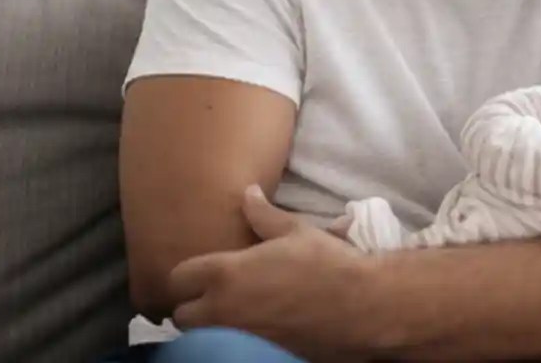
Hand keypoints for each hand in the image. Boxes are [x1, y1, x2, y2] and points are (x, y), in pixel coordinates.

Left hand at [169, 186, 375, 361]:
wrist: (362, 307)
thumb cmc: (328, 263)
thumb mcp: (297, 232)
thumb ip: (264, 215)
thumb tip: (247, 194)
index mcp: (226, 274)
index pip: (178, 277)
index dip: (188, 275)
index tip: (203, 272)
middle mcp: (222, 309)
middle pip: (182, 315)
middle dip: (193, 306)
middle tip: (215, 297)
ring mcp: (237, 338)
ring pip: (202, 337)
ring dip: (211, 326)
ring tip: (234, 315)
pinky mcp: (256, 356)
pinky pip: (230, 349)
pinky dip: (235, 341)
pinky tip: (255, 330)